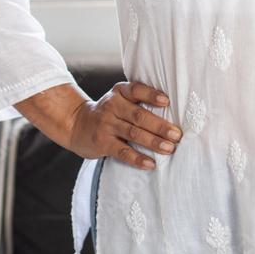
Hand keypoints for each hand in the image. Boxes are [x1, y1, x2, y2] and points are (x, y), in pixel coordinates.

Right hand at [15, 80, 181, 168]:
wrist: (77, 124)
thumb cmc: (109, 112)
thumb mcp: (119, 99)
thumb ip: (138, 102)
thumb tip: (171, 112)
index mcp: (120, 92)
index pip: (136, 90)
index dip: (151, 95)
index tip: (166, 101)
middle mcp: (112, 106)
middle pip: (139, 115)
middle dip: (160, 126)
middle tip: (177, 134)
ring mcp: (106, 125)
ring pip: (133, 133)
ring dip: (153, 142)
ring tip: (169, 148)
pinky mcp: (102, 143)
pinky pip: (122, 151)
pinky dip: (137, 158)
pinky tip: (150, 163)